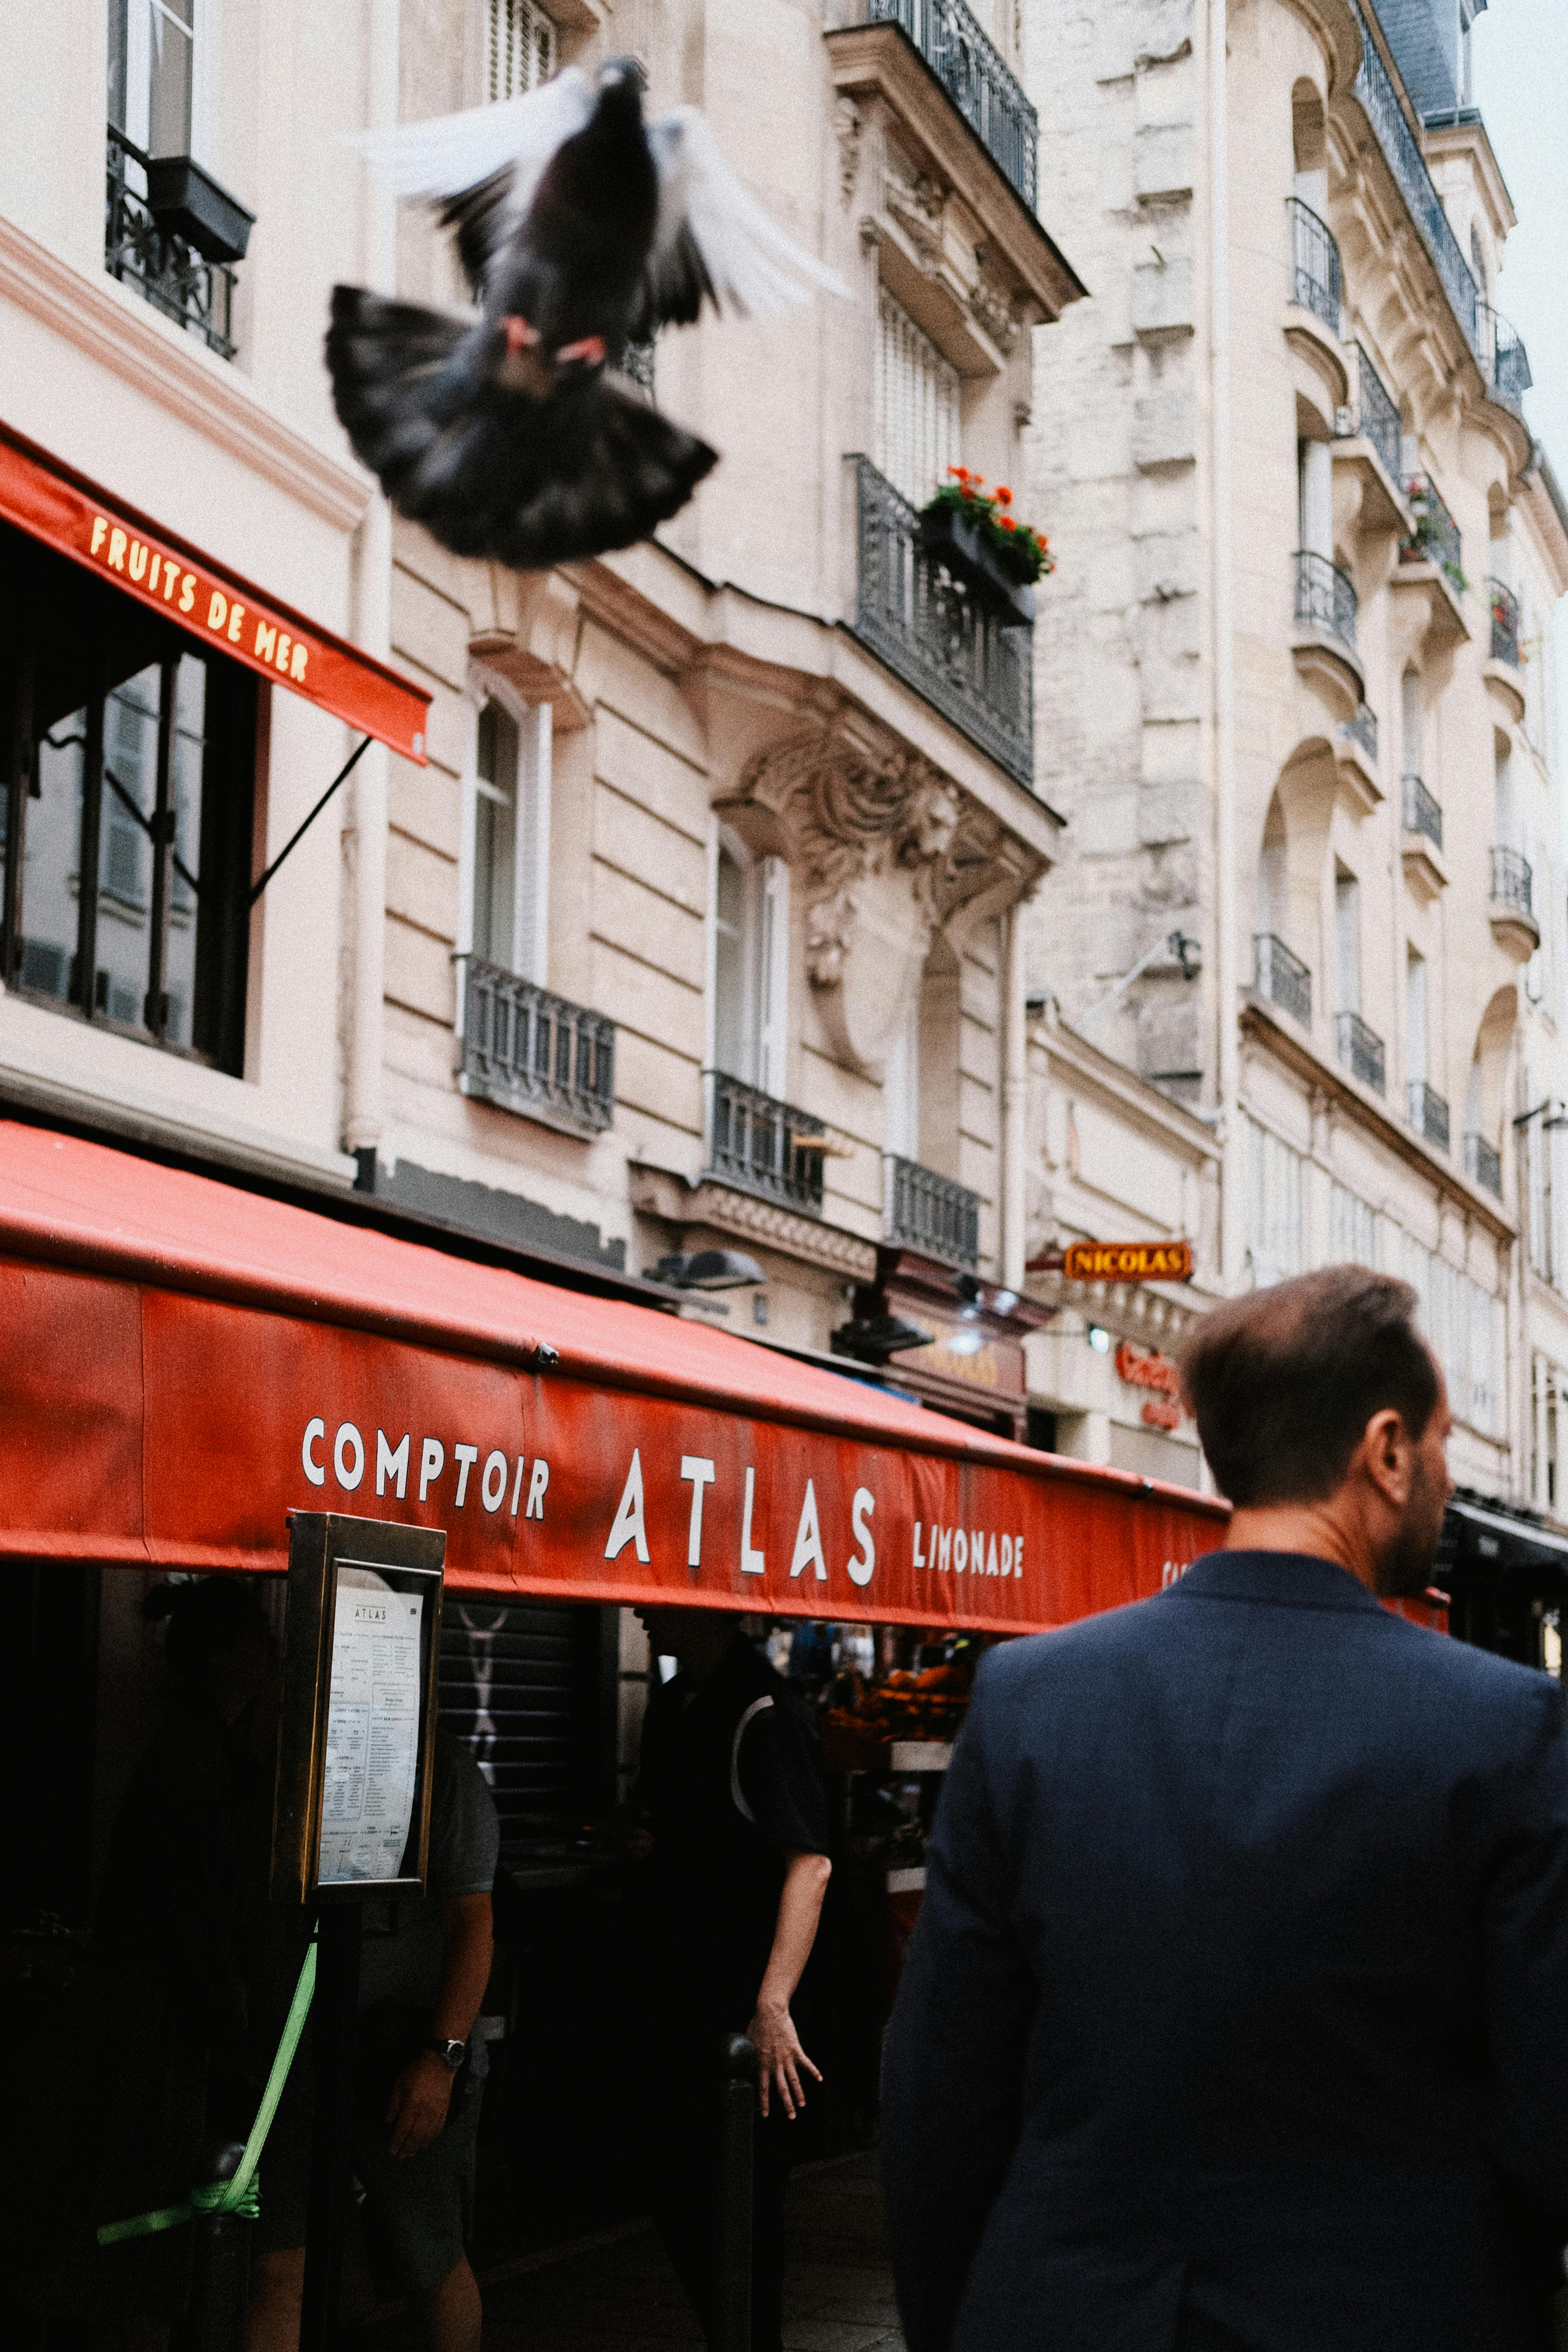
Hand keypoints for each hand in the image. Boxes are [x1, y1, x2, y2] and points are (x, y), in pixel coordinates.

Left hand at [385, 2051, 455, 2156]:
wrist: (440, 2063)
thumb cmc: (417, 2072)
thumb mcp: (399, 2084)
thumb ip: (394, 2104)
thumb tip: (388, 2122)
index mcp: (412, 2105)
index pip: (403, 2129)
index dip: (397, 2141)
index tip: (392, 2149)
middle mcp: (424, 2112)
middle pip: (415, 2136)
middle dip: (406, 2148)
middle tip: (401, 2156)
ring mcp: (436, 2113)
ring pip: (427, 2136)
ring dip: (418, 2146)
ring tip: (411, 2153)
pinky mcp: (444, 2111)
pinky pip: (437, 2130)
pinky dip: (431, 2139)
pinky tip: (426, 2143)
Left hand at [745, 1997, 821, 2121]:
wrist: (770, 2011)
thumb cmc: (757, 2025)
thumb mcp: (748, 2043)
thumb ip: (747, 2056)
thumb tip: (741, 2064)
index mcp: (762, 2063)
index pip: (763, 2088)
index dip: (764, 2102)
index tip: (765, 2115)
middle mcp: (775, 2064)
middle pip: (781, 2089)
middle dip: (787, 2105)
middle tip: (791, 2117)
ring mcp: (787, 2057)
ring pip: (794, 2080)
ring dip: (799, 2094)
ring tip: (803, 2105)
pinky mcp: (796, 2049)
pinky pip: (806, 2063)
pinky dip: (813, 2071)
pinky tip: (820, 2079)